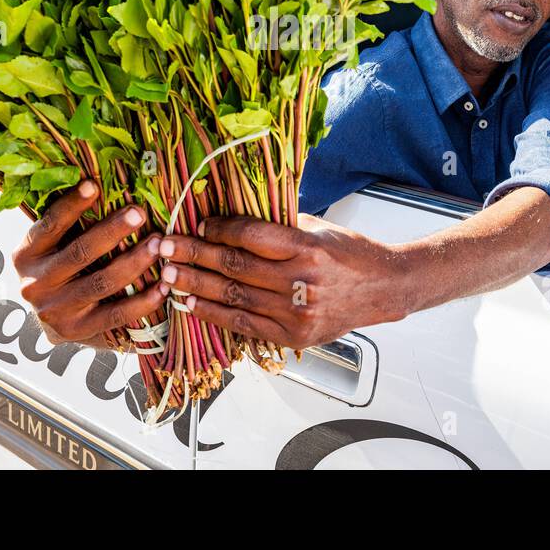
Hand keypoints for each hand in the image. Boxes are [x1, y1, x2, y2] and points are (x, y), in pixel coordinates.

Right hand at [11, 179, 164, 347]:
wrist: (48, 318)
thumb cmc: (58, 267)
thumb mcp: (51, 245)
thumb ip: (69, 223)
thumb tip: (100, 183)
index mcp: (26, 255)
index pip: (50, 226)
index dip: (71, 205)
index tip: (94, 184)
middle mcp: (35, 283)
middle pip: (79, 254)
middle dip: (112, 231)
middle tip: (139, 213)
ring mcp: (55, 311)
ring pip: (101, 283)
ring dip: (134, 263)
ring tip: (158, 245)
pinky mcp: (77, 331)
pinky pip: (115, 315)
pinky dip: (142, 302)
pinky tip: (162, 287)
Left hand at [158, 214, 411, 350]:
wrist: (384, 288)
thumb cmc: (351, 253)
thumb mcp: (318, 228)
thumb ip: (278, 225)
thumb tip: (232, 214)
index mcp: (307, 247)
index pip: (250, 235)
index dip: (218, 229)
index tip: (197, 223)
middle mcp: (301, 281)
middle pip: (235, 266)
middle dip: (194, 255)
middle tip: (165, 247)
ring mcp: (296, 312)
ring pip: (234, 296)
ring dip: (196, 284)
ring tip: (168, 275)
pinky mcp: (293, 335)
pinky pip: (244, 323)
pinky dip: (214, 313)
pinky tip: (192, 303)